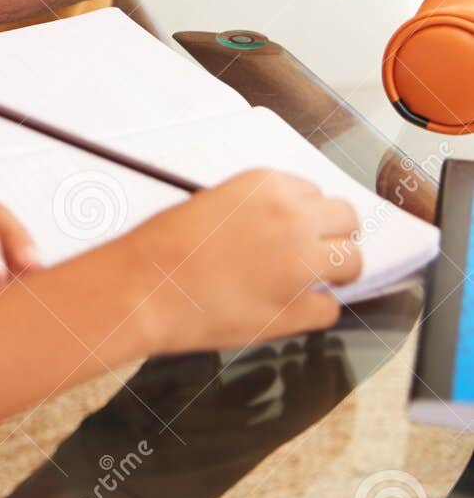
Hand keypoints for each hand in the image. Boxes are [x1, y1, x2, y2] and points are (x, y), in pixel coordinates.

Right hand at [123, 170, 362, 353]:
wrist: (146, 288)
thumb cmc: (166, 246)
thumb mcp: (214, 202)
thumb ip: (256, 208)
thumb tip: (280, 227)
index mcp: (269, 186)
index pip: (316, 193)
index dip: (308, 213)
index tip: (300, 226)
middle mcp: (292, 219)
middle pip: (346, 220)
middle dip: (334, 234)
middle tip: (320, 251)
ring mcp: (299, 266)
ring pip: (352, 263)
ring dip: (336, 271)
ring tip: (318, 281)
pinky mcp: (296, 310)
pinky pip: (330, 310)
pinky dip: (316, 311)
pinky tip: (293, 309)